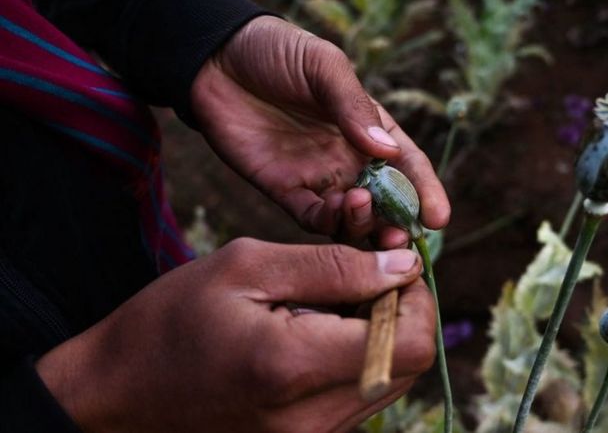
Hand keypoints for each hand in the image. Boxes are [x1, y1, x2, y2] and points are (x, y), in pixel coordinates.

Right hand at [36, 239, 433, 432]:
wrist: (118, 393)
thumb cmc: (172, 320)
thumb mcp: (246, 268)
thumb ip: (333, 267)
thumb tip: (402, 268)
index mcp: (294, 366)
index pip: (410, 341)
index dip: (416, 296)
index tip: (390, 263)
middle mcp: (312, 420)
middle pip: (409, 365)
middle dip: (402, 311)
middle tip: (365, 275)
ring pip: (389, 382)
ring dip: (382, 335)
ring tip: (337, 302)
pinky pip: (361, 399)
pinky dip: (359, 360)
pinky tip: (322, 333)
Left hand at [190, 16, 449, 244]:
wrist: (216, 60)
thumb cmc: (278, 52)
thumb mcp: (323, 67)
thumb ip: (353, 107)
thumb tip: (386, 150)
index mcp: (370, 128)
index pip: (407, 166)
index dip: (425, 192)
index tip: (438, 218)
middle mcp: (349, 159)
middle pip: (385, 201)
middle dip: (398, 223)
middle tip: (403, 237)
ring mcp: (318, 178)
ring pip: (351, 217)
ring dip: (365, 226)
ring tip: (370, 219)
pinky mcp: (284, 191)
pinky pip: (312, 218)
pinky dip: (328, 222)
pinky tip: (335, 211)